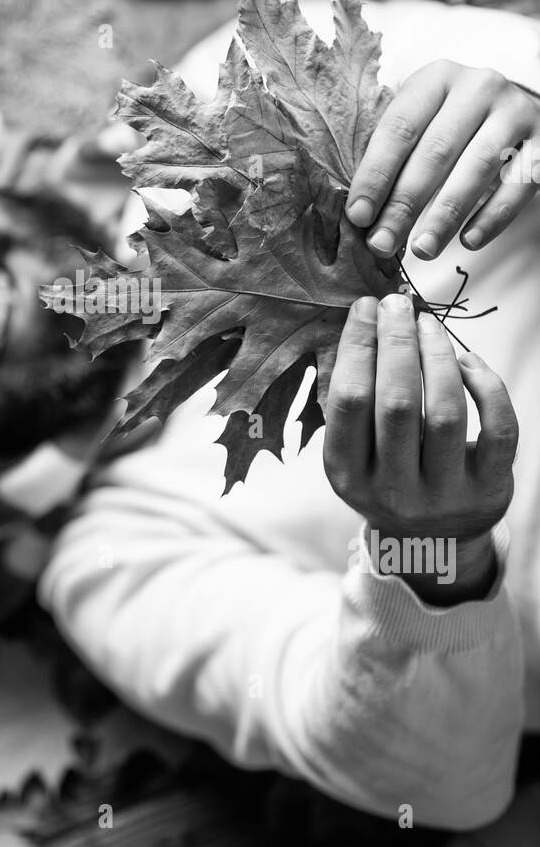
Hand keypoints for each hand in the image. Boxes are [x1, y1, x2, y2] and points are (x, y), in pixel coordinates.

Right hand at [323, 293, 517, 604]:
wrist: (431, 543)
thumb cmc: (385, 477)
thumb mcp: (353, 454)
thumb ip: (352, 403)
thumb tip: (363, 323)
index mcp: (348, 476)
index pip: (349, 402)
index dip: (357, 347)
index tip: (365, 309)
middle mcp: (393, 491)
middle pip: (397, 403)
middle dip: (397, 343)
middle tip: (396, 304)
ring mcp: (444, 494)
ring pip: (446, 413)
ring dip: (438, 357)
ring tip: (428, 325)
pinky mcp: (489, 489)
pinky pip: (498, 429)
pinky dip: (486, 386)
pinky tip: (468, 360)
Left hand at [346, 61, 539, 259]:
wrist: (511, 106)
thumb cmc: (450, 120)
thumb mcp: (420, 119)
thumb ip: (393, 154)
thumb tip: (362, 215)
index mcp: (436, 79)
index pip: (399, 129)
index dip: (376, 175)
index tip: (358, 217)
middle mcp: (479, 88)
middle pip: (435, 152)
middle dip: (405, 205)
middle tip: (383, 243)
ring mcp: (516, 113)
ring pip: (478, 169)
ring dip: (446, 215)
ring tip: (422, 250)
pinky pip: (518, 185)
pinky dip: (492, 217)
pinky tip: (468, 241)